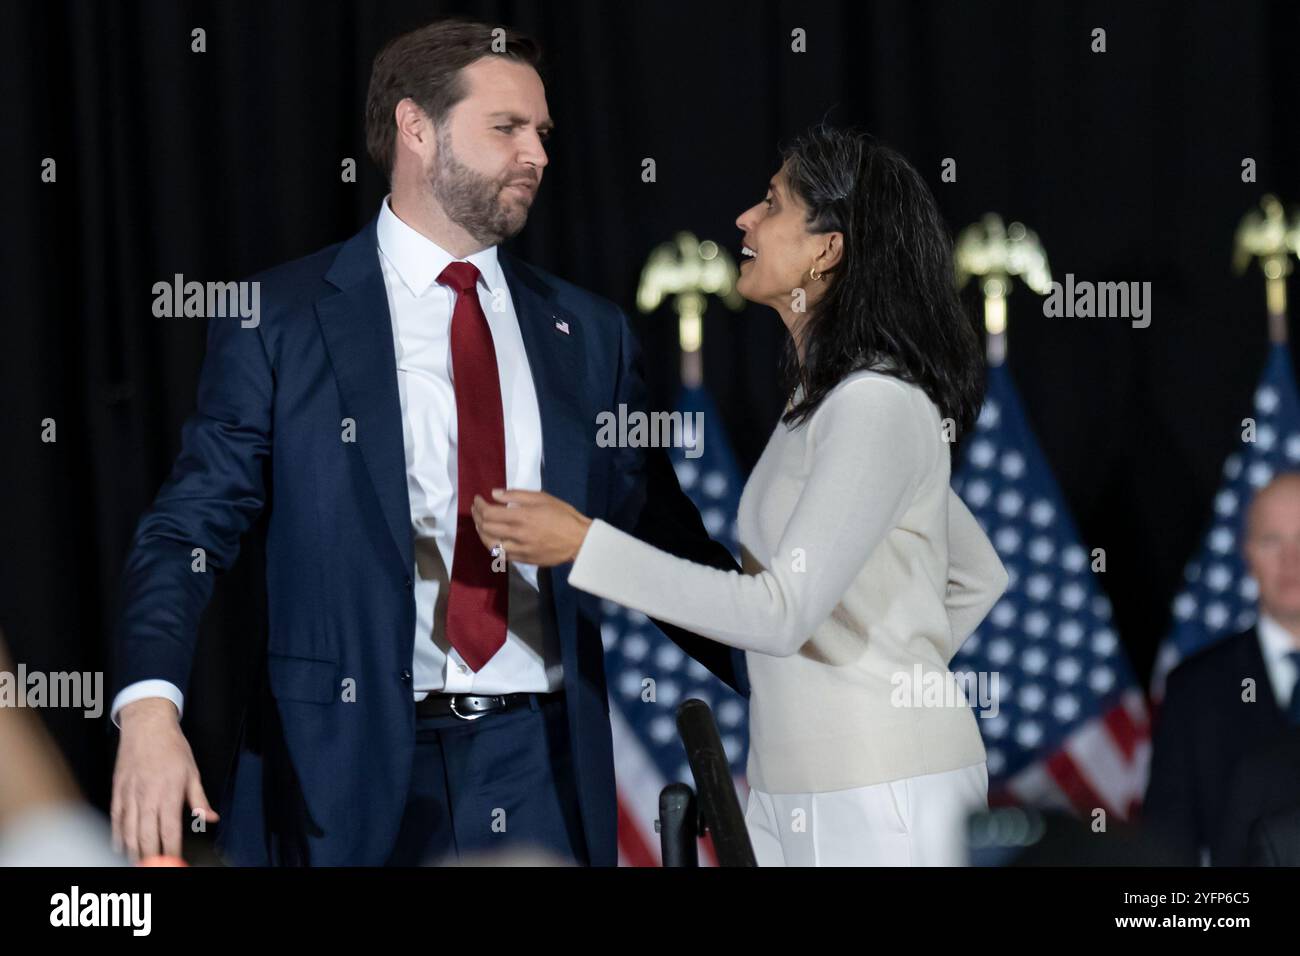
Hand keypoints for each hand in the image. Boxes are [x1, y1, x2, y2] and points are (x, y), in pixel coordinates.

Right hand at [111, 698, 218, 861]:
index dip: (171, 850)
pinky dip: (116, 836)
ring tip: (138, 863)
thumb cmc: (172, 748)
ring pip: (128, 832)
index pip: (169, 831)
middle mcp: (147, 798)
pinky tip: (119, 847)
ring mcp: (129, 796)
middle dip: (150, 856)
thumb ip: (199, 800)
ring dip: (132, 851)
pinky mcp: (117, 792)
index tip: (174, 862)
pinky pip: (115, 820)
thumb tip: (209, 818)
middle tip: (154, 866)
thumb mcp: (193, 773)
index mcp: (168, 794)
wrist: (147, 727)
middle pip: (146, 837)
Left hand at [471, 489, 592, 567]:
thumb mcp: (542, 498)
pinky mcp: (524, 560)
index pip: (489, 513)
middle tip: (477, 510)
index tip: (478, 499)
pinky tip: (493, 539)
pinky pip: (501, 555)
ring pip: (490, 545)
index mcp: (522, 517)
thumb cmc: (563, 515)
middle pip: (486, 528)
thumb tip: (494, 494)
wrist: (579, 541)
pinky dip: (493, 546)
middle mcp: (517, 535)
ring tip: (480, 525)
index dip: (479, 506)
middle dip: (477, 517)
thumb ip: (516, 495)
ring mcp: (520, 550)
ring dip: (481, 534)